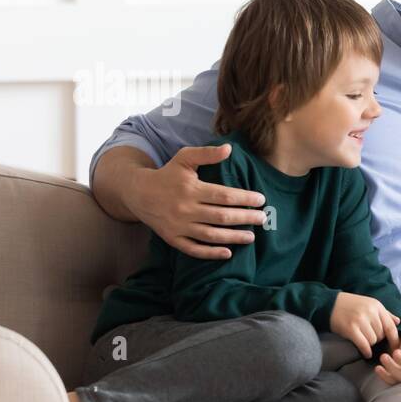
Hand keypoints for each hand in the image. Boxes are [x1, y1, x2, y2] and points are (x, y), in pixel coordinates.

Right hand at [131, 144, 266, 259]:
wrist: (138, 193)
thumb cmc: (167, 174)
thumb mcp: (184, 158)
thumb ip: (207, 154)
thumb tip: (229, 148)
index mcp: (191, 189)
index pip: (224, 196)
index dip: (244, 198)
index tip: (260, 200)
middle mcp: (185, 209)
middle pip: (221, 217)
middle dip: (245, 218)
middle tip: (263, 218)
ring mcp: (179, 226)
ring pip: (211, 235)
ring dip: (234, 237)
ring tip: (251, 236)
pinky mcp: (173, 239)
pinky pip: (194, 249)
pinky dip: (211, 253)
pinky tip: (228, 253)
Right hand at [330, 292, 400, 358]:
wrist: (329, 304)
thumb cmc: (351, 305)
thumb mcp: (370, 304)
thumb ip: (385, 313)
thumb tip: (398, 322)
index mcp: (377, 306)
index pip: (391, 326)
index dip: (394, 339)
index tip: (395, 348)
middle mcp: (370, 312)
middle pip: (381, 335)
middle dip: (377, 339)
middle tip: (369, 338)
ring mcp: (360, 320)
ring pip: (373, 340)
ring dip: (370, 343)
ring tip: (363, 339)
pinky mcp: (350, 328)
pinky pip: (363, 344)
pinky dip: (366, 351)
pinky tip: (365, 353)